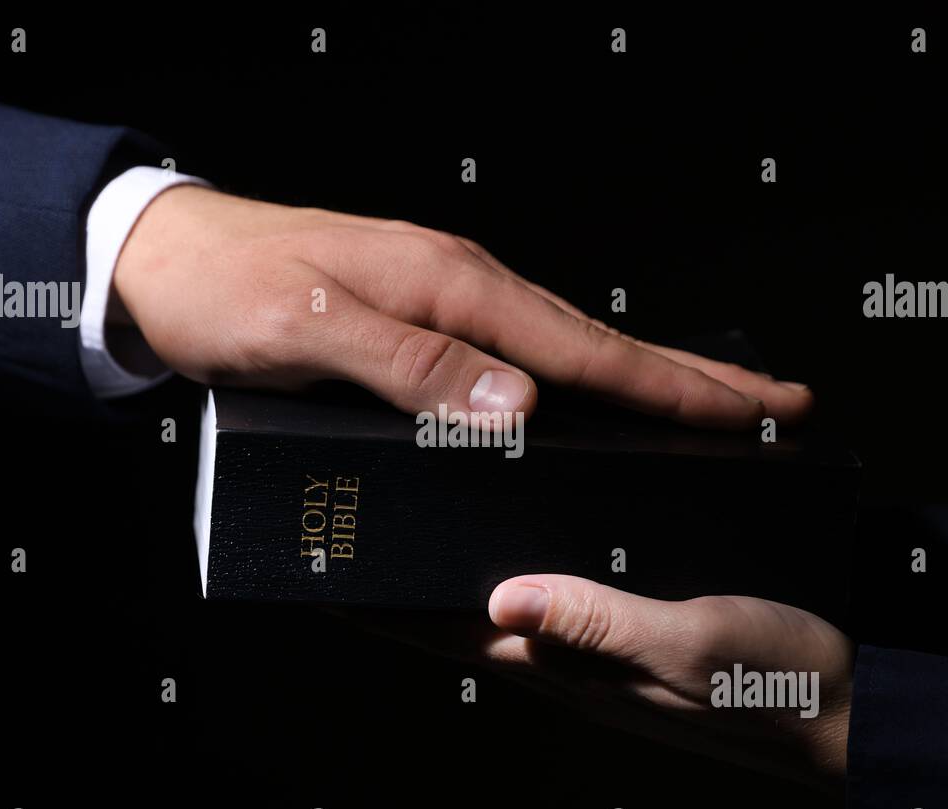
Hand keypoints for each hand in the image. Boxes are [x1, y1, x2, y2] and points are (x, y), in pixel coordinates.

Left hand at [111, 187, 812, 427]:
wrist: (169, 258)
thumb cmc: (229, 292)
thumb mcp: (310, 333)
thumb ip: (412, 368)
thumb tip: (518, 410)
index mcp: (453, 286)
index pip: (586, 351)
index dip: (674, 388)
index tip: (754, 410)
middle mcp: (465, 284)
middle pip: (600, 344)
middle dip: (694, 379)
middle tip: (779, 402)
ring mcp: (450, 296)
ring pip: (570, 347)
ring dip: (648, 378)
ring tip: (714, 405)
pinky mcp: (428, 314)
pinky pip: (527, 350)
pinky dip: (583, 376)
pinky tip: (596, 397)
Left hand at [348, 577, 852, 791]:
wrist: (846, 709)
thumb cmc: (773, 688)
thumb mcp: (689, 642)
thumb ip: (600, 622)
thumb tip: (504, 597)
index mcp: (566, 666)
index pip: (447, 633)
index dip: (383, 604)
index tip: (324, 568)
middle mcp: (567, 656)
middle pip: (458, 613)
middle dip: (403, 579)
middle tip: (353, 527)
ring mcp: (595, 643)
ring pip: (500, 597)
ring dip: (454, 566)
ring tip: (412, 521)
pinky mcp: (628, 623)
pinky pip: (552, 589)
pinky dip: (518, 558)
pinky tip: (518, 529)